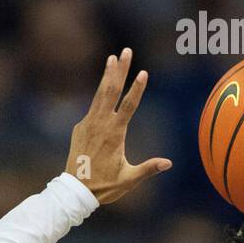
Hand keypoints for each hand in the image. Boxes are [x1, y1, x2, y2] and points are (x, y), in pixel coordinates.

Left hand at [64, 50, 171, 204]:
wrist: (75, 191)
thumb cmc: (104, 186)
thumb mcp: (128, 179)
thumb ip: (148, 169)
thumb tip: (168, 163)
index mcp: (115, 134)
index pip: (128, 106)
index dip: (136, 89)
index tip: (143, 73)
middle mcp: (100, 124)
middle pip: (111, 91)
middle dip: (120, 70)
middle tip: (126, 51)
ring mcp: (88, 124)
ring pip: (99, 95)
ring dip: (107, 76)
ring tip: (112, 58)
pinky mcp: (80, 128)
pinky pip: (92, 109)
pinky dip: (99, 96)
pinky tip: (104, 88)